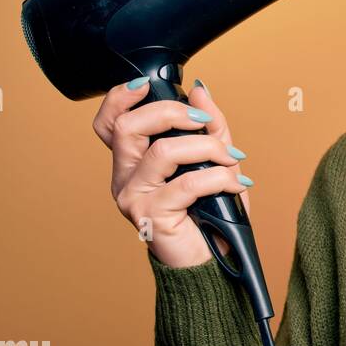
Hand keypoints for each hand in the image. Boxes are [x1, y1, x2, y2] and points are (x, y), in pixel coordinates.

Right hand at [92, 79, 252, 268]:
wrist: (214, 261)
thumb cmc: (211, 213)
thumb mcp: (216, 161)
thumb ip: (209, 126)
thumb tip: (199, 90)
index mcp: (133, 162)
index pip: (109, 122)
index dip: (122, 97)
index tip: (150, 84)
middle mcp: (125, 178)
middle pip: (128, 127)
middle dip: (172, 113)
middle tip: (205, 123)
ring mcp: (134, 198)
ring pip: (162, 151)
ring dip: (206, 147)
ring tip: (230, 159)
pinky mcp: (151, 216)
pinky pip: (186, 183)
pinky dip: (219, 178)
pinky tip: (237, 185)